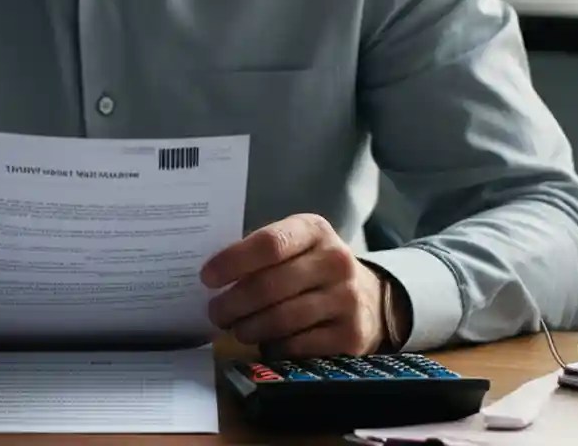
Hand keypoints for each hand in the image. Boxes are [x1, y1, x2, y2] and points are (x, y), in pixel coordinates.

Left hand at [200, 213, 407, 357]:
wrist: (370, 298)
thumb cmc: (313, 269)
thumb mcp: (295, 247)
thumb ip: (259, 254)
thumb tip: (211, 277)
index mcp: (314, 230)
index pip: (269, 244)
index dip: (233, 261)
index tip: (207, 277)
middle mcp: (335, 261)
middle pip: (269, 286)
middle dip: (232, 303)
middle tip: (215, 312)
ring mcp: (346, 299)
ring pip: (281, 319)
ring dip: (248, 328)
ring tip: (236, 328)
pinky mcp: (350, 335)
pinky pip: (296, 346)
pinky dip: (272, 346)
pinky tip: (265, 342)